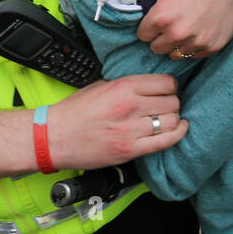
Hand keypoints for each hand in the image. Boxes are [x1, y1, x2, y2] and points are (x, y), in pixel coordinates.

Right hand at [47, 74, 186, 170]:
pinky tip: (179, 128)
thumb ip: (126, 84)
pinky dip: (177, 134)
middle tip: (164, 106)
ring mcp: (130, 130)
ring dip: (173, 119)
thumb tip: (150, 83)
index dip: (170, 87)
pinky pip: (165, 142)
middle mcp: (129, 107)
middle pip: (172, 102)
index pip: (166, 83)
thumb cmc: (74, 112)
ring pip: (172, 121)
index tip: (166, 90)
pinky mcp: (130, 150)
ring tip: (166, 119)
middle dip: (172, 103)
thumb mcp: (100, 86)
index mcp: (122, 87)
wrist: (52, 138)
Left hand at [135, 0, 232, 56]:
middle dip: (160, 36)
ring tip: (184, 27)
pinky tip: (198, 30)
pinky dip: (193, 46)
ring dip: (176, 44)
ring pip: (175, 54)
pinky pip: (194, 55)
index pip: (142, 35)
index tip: (157, 16)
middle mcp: (178, 34)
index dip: (148, 25)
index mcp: (162, 18)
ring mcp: (197, 43)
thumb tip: (132, 3)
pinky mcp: (213, 47)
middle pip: (156, 48)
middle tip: (171, 21)